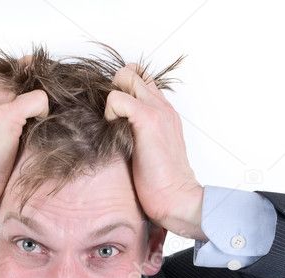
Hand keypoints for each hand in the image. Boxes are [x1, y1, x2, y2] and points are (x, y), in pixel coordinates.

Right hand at [0, 61, 48, 229]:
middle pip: (24, 76)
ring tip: (38, 125)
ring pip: (32, 84)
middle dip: (38, 92)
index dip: (28, 88)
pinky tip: (38, 128)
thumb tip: (32, 119)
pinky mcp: (5, 115)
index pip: (11, 77)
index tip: (36, 106)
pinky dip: (44, 110)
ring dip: (40, 103)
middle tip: (42, 116)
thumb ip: (3, 122)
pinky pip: (39, 98)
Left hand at [104, 64, 204, 240]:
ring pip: (126, 76)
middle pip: (132, 72)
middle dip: (112, 87)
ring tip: (111, 124)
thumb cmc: (160, 184)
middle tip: (108, 117)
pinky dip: (110, 111)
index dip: (122, 88)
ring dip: (111, 96)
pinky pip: (118, 98)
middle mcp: (162, 107)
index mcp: (164, 113)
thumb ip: (135, 135)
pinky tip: (112, 131)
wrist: (177, 198)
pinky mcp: (148, 119)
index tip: (112, 112)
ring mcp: (157, 111)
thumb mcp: (146, 152)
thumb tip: (110, 132)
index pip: (142, 81)